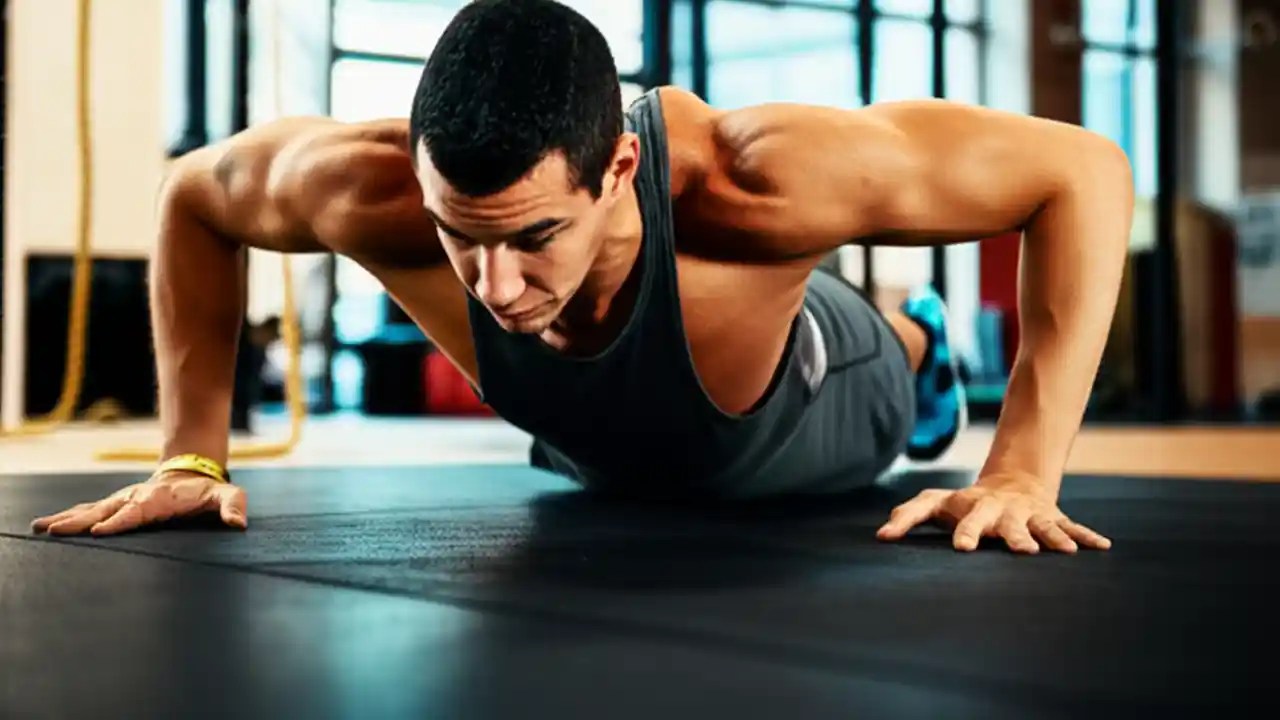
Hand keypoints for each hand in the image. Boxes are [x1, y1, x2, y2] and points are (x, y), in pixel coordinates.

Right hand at [30, 471, 247, 536]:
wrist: (192, 474)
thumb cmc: (209, 492)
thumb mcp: (227, 496)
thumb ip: (233, 507)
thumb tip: (238, 523)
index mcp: (158, 500)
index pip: (136, 513)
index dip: (119, 522)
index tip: (99, 531)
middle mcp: (135, 498)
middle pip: (105, 511)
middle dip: (81, 522)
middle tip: (56, 531)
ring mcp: (123, 499)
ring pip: (91, 509)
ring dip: (67, 519)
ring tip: (42, 528)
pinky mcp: (115, 503)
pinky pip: (90, 510)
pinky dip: (69, 516)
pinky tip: (48, 525)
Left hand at [875, 475, 1110, 553]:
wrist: (1012, 483)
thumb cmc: (965, 502)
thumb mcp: (936, 503)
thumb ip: (908, 515)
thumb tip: (880, 536)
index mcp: (975, 508)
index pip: (967, 520)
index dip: (965, 532)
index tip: (962, 549)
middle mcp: (1004, 511)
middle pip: (1008, 524)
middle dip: (1014, 537)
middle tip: (1020, 552)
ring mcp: (1030, 514)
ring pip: (1042, 527)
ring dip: (1052, 538)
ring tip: (1064, 552)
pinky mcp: (1052, 518)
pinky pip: (1071, 527)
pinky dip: (1085, 536)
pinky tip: (1102, 547)